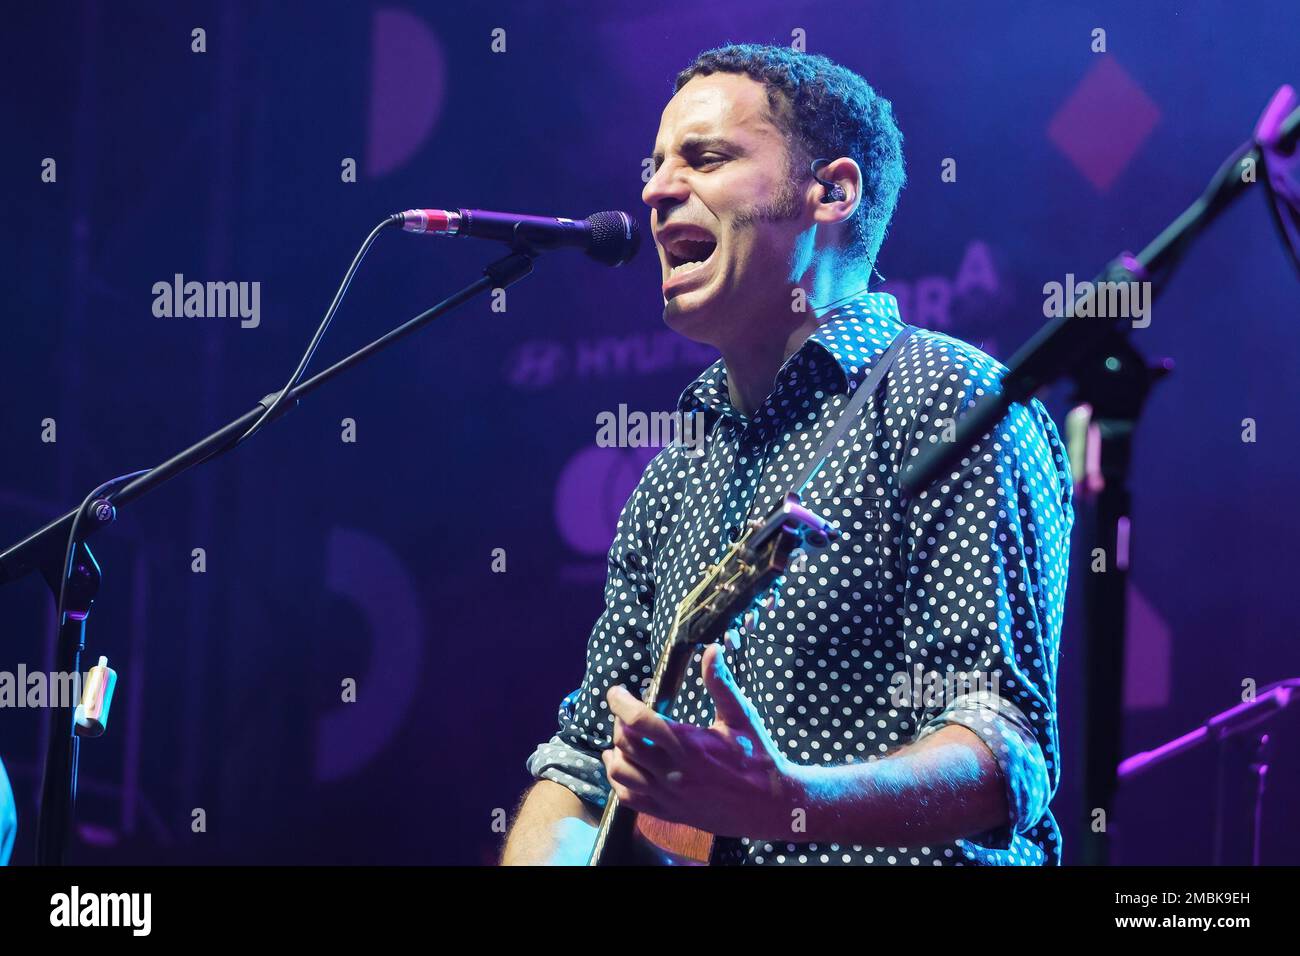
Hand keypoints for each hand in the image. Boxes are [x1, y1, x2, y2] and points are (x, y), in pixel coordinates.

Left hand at [602, 643, 804, 840]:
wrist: (771, 805)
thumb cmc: (758, 757)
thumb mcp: (741, 716)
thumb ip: (721, 683)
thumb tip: (711, 649)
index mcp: (690, 746)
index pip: (639, 721)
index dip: (620, 703)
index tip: (616, 692)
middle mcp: (674, 772)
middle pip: (625, 745)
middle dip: (619, 724)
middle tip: (626, 714)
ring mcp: (669, 796)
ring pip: (622, 774)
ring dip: (615, 754)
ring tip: (621, 740)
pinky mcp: (670, 812)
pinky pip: (630, 800)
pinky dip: (619, 782)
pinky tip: (625, 768)